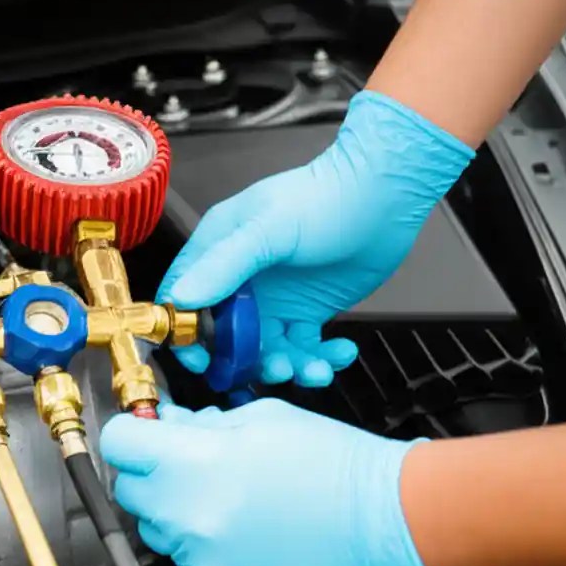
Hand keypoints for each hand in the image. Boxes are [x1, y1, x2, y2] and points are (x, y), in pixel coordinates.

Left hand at [101, 399, 445, 565]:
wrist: (385, 517)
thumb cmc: (332, 464)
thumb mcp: (260, 419)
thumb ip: (200, 423)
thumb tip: (167, 425)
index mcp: (191, 464)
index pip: (119, 444)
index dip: (132, 434)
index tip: (143, 435)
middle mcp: (188, 516)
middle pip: (133, 492)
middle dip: (155, 475)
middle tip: (193, 467)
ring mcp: (204, 562)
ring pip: (162, 534)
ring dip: (182, 515)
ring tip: (231, 503)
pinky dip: (213, 553)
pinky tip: (250, 536)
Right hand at [160, 91, 473, 386]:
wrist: (384, 195)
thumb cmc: (324, 198)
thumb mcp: (268, 229)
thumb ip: (224, 264)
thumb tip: (181, 298)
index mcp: (218, 252)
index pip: (183, 299)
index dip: (185, 333)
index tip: (201, 360)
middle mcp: (240, 279)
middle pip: (223, 336)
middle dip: (246, 360)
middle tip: (276, 367)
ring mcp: (274, 299)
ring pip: (266, 349)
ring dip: (288, 367)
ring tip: (314, 369)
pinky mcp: (307, 312)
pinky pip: (303, 349)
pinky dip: (320, 360)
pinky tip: (340, 353)